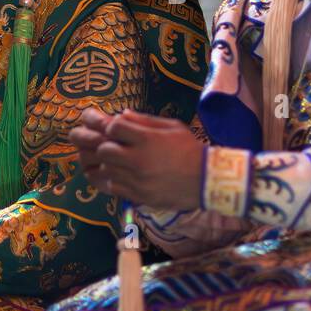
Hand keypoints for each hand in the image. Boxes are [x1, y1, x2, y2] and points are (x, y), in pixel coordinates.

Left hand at [68, 108, 204, 210]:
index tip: (116, 130)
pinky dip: (111, 180)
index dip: (111, 127)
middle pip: (104, 150)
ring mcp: (137, 179)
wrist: (206, 180)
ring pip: (105, 169)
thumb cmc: (190, 149)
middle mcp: (139, 159)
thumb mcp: (172, 127)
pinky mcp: (138, 195)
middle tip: (111, 146)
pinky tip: (119, 175)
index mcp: (148, 139)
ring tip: (114, 160)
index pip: (113, 127)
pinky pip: (112, 187)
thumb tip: (121, 114)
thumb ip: (145, 120)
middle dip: (104, 145)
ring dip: (107, 163)